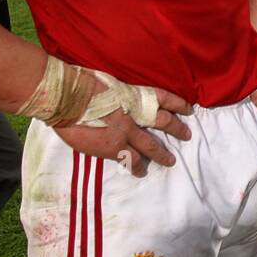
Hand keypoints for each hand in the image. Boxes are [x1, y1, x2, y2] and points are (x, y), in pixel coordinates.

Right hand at [54, 85, 192, 177]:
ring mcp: (126, 132)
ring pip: (151, 146)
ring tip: (170, 161)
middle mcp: (136, 113)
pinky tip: (139, 172)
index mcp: (135, 94)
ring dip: (161, 155)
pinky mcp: (114, 148)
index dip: (178, 103)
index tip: (189, 109)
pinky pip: (129, 160)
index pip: (163, 97)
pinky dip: (135, 167)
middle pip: (164, 122)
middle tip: (188, 135)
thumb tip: (121, 103)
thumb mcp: (109, 84)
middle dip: (178, 129)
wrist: (68, 98)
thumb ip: (120, 96)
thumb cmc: (83, 84)